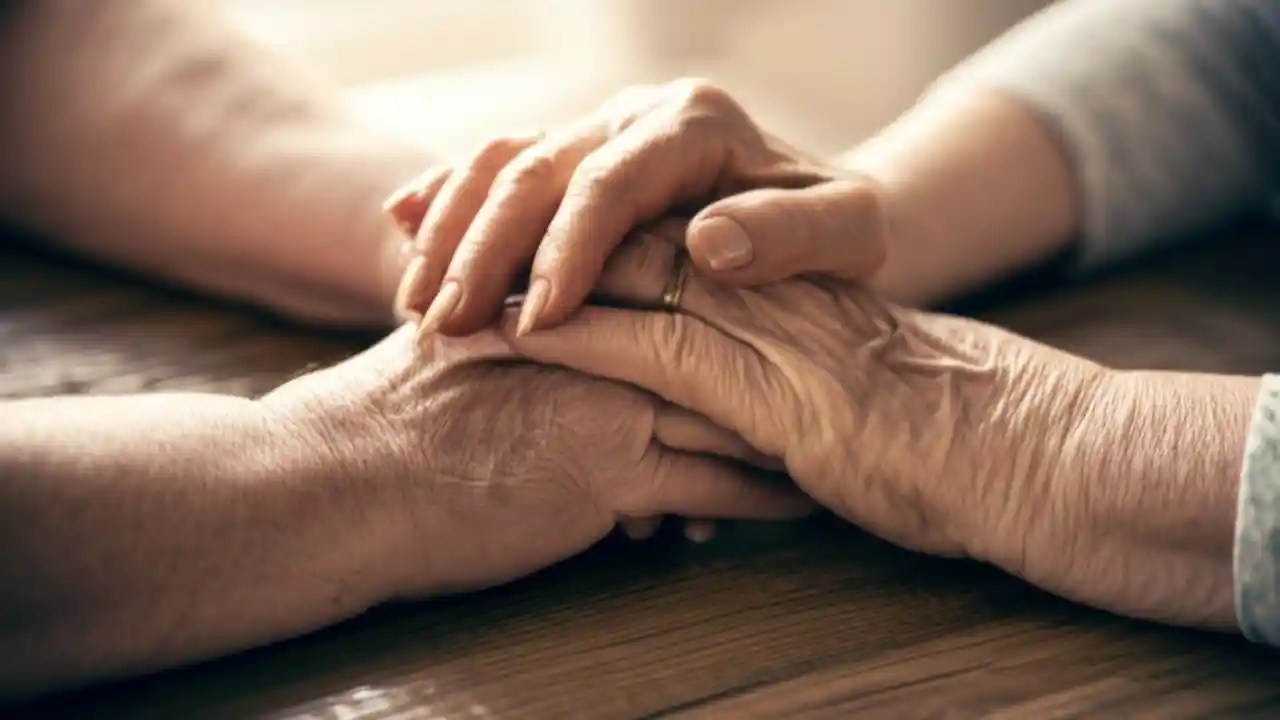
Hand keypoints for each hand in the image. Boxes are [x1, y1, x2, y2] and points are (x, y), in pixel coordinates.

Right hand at [260, 323, 808, 596]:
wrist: (343, 479)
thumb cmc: (388, 418)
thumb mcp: (459, 344)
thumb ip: (521, 330)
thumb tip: (551, 337)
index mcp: (564, 290)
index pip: (670, 284)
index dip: (729, 305)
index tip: (778, 321)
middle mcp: (598, 330)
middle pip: (718, 336)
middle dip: (779, 358)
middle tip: (833, 373)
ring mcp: (612, 394)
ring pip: (732, 405)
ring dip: (788, 427)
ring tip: (840, 438)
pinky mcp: (611, 467)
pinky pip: (715, 481)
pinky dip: (766, 496)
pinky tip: (803, 501)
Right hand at [385, 79, 889, 334]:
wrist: (822, 217)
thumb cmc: (839, 238)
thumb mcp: (847, 235)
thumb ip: (791, 233)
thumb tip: (709, 242)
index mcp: (695, 123)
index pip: (613, 179)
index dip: (570, 248)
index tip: (542, 322)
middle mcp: (635, 113)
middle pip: (538, 168)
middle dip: (486, 249)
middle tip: (448, 327)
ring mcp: (596, 130)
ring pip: (500, 162)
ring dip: (451, 233)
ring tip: (417, 309)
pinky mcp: (572, 156)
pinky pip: (494, 163)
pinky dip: (446, 196)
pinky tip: (400, 230)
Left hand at [497, 228, 1244, 625]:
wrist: (992, 447)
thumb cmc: (902, 419)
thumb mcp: (799, 366)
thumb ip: (734, 347)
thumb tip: (681, 372)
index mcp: (746, 248)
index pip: (624, 212)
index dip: (538, 221)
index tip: (461, 239)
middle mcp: (740, 265)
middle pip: (596, 226)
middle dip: (499, 240)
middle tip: (422, 266)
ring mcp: (744, 313)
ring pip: (601, 273)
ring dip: (508, 285)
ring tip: (428, 305)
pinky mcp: (750, 375)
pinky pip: (633, 342)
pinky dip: (555, 339)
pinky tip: (491, 340)